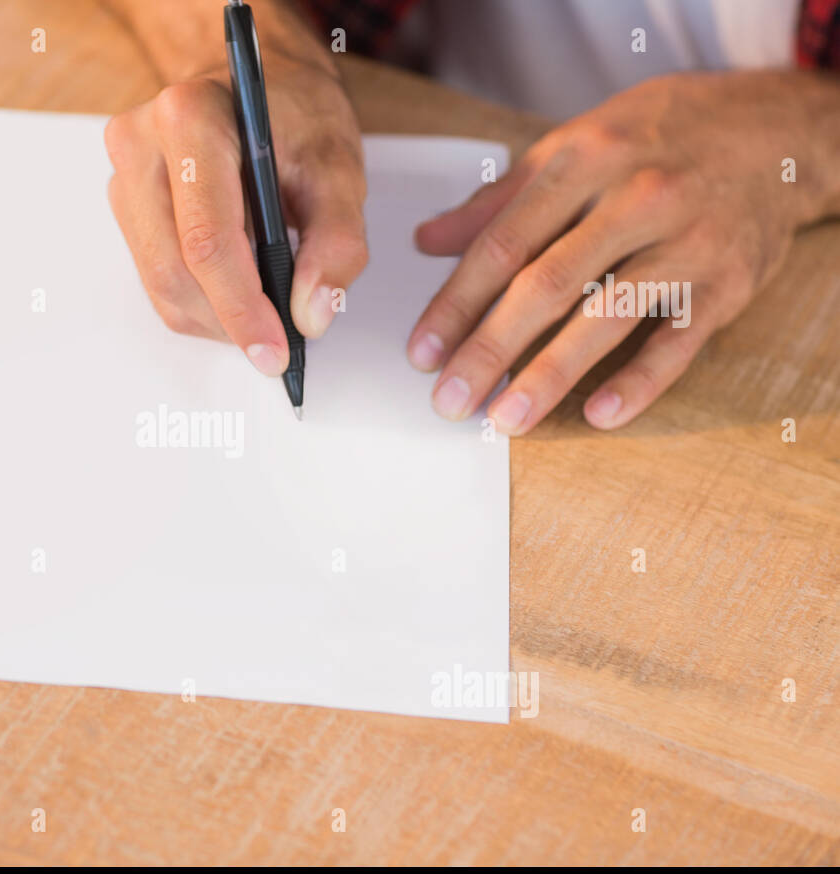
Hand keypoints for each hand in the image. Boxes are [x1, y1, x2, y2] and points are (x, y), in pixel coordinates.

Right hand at [104, 54, 367, 375]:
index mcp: (189, 117)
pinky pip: (156, 277)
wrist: (258, 83)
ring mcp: (124, 176)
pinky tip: (237, 288)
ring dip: (214, 317)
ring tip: (264, 310)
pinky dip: (200, 301)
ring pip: (160, 283)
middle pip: (174, 269)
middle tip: (276, 344)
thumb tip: (310, 314)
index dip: (241, 305)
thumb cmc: (295, 115)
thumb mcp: (338, 168)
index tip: (275, 348)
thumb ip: (335, 242)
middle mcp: (140, 143)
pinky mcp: (125, 205)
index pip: (206, 237)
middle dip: (228, 320)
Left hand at [408, 71, 839, 433]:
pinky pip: (679, 339)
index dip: (457, 302)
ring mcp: (687, 241)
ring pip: (608, 315)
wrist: (776, 129)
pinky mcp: (729, 281)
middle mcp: (636, 198)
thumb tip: (427, 241)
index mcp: (585, 160)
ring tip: (506, 419)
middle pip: (546, 284)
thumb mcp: (575, 146)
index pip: (504, 242)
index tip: (423, 351)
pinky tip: (598, 413)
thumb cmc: (658, 139)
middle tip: (449, 399)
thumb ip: (499, 200)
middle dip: (489, 349)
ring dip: (550, 374)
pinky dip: (640, 381)